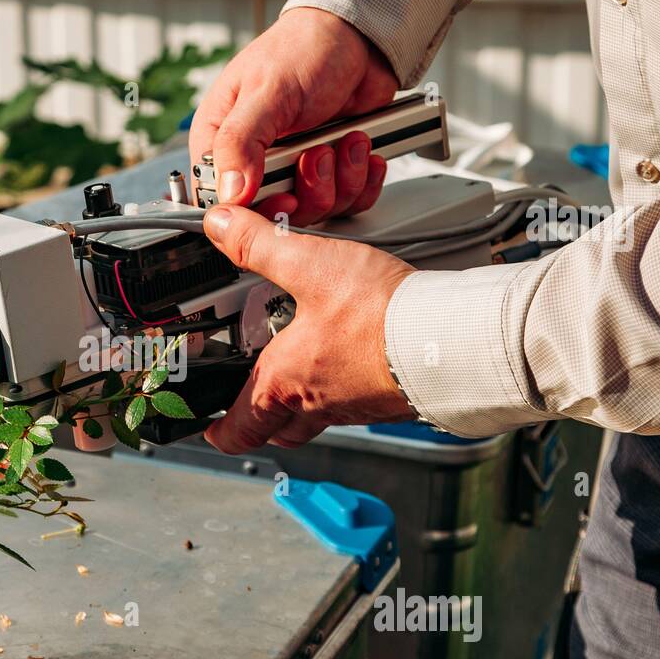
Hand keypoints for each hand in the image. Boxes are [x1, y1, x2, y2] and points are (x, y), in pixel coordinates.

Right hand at [189, 7, 399, 223]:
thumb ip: (241, 142)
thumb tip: (229, 191)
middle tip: (319, 155)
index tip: (283, 196)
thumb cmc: (306, 48)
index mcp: (223, 140)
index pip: (222, 200)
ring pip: (313, 210)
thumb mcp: (267, 91)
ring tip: (347, 142)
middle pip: (273, 214)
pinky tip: (362, 151)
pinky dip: (361, 182)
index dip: (255, 208)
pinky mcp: (330, 172)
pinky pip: (346, 202)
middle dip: (308, 190)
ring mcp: (294, 169)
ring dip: (340, 181)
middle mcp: (255, 160)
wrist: (361, 37)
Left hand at [201, 205, 415, 453]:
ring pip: (316, 418)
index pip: (239, 426)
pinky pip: (354, 404)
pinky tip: (353, 359)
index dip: (219, 431)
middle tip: (248, 410)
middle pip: (276, 431)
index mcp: (284, 382)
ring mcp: (354, 406)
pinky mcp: (388, 400)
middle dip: (258, 423)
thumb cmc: (380, 315)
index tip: (209, 429)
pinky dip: (344, 389)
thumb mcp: (308, 265)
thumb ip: (259, 245)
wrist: (450, 339)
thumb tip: (221, 227)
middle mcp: (316, 403)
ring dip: (302, 404)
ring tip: (301, 371)